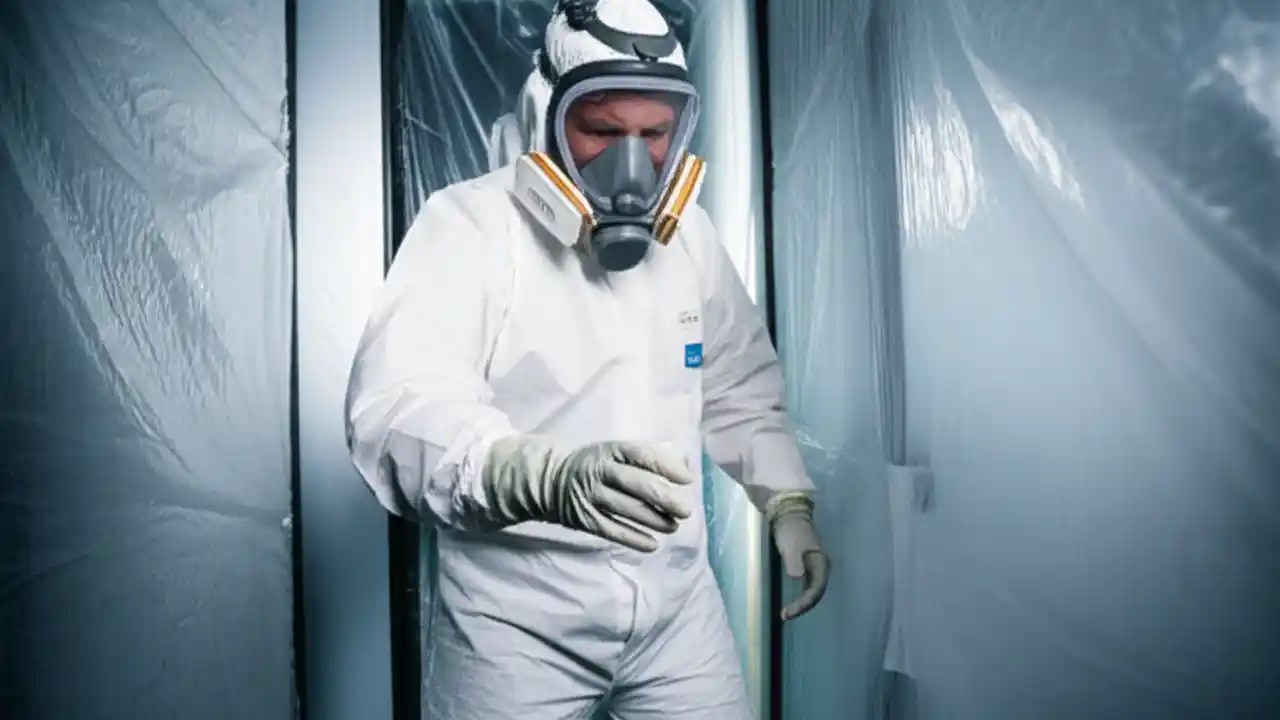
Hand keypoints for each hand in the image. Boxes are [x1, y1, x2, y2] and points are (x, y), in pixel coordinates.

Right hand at [482, 436, 696, 551]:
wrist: (552, 481)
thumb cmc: (598, 466)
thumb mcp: (616, 452)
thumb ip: (648, 455)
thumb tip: (683, 464)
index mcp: (611, 450)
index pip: (641, 454)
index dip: (666, 466)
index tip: (686, 479)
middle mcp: (599, 471)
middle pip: (636, 484)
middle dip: (665, 497)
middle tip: (685, 509)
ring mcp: (590, 495)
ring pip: (627, 509)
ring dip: (655, 520)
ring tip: (673, 526)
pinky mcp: (584, 518)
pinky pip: (612, 530)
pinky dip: (634, 539)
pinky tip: (653, 544)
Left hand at [772, 509, 828, 620]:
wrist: (788, 516)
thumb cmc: (790, 531)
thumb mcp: (791, 546)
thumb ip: (794, 561)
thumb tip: (798, 578)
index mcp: (821, 564)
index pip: (816, 590)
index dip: (804, 603)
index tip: (790, 612)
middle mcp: (822, 568)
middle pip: (816, 594)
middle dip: (802, 607)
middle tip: (785, 616)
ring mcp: (815, 568)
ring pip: (812, 592)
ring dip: (801, 604)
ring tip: (786, 614)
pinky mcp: (807, 567)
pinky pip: (807, 587)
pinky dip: (799, 597)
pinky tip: (791, 603)